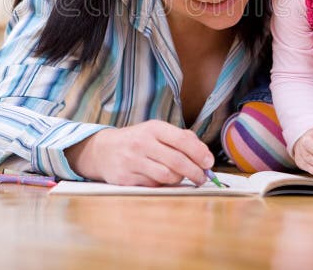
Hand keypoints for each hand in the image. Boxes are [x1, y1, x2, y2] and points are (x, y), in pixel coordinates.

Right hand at [64, 120, 213, 186]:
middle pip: (177, 161)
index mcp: (153, 128)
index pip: (182, 139)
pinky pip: (153, 185)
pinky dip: (162, 185)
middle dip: (195, 172)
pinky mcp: (125, 178)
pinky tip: (162, 180)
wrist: (103, 150)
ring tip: (183, 178)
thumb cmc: (137, 141)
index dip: (199, 153)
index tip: (209, 163)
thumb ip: (181, 139)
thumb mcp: (156, 132)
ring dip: (180, 179)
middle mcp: (142, 142)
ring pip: (167, 176)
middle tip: (202, 178)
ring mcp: (133, 161)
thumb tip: (205, 155)